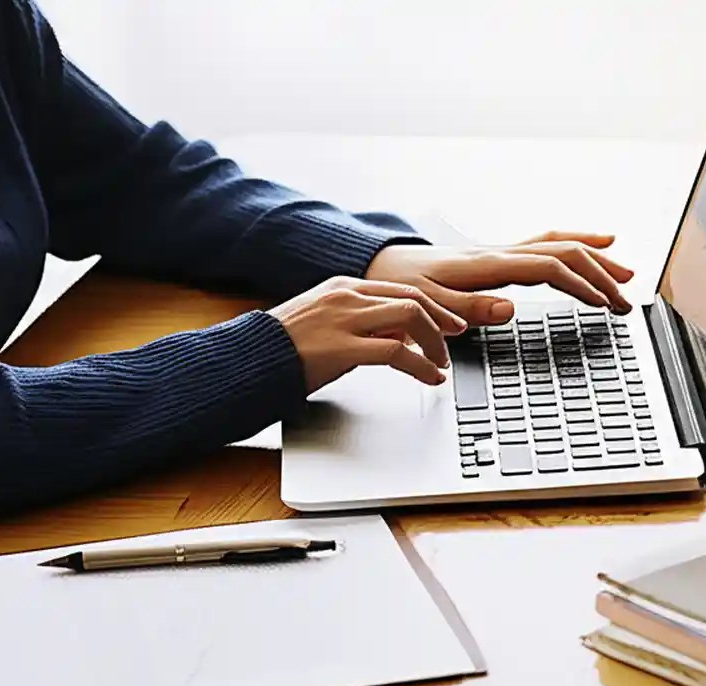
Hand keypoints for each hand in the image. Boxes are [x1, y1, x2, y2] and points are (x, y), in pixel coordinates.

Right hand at [268, 277, 467, 391]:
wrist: (249, 360)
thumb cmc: (284, 348)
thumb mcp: (326, 324)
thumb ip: (361, 323)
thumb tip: (397, 335)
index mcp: (343, 287)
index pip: (400, 287)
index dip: (430, 305)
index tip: (446, 321)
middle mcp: (347, 297)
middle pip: (412, 297)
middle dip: (441, 319)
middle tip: (455, 337)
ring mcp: (344, 320)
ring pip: (410, 316)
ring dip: (435, 342)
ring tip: (441, 362)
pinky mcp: (342, 347)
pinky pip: (397, 351)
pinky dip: (421, 365)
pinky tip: (429, 377)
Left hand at [365, 231, 635, 325]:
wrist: (384, 267)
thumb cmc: (403, 288)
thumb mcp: (427, 305)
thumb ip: (468, 308)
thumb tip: (510, 308)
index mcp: (486, 266)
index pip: (546, 268)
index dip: (579, 285)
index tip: (604, 305)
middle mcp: (499, 253)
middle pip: (562, 252)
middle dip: (599, 274)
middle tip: (625, 298)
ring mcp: (501, 252)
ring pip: (558, 245)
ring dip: (594, 259)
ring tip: (624, 275)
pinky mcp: (500, 257)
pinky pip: (546, 246)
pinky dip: (574, 247)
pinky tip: (592, 250)